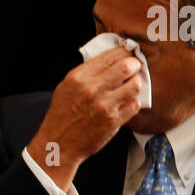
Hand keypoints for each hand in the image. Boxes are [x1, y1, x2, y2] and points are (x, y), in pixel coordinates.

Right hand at [25, 47, 144, 191]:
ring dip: (135, 83)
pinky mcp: (114, 120)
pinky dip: (132, 102)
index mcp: (78, 78)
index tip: (128, 53)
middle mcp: (92, 89)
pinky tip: (126, 102)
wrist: (59, 143)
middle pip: (126, 67)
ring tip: (131, 85)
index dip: (123, 52)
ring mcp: (104, 106)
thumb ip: (86, 74)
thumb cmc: (61, 116)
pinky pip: (134, 104)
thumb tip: (109, 62)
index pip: (109, 56)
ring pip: (134, 85)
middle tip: (135, 66)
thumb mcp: (65, 87)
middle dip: (135, 64)